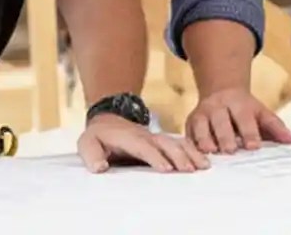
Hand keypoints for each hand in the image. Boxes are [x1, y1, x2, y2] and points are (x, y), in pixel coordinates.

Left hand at [77, 114, 209, 173]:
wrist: (107, 121)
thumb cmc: (98, 137)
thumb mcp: (87, 144)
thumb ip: (91, 156)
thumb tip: (100, 167)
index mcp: (127, 137)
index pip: (143, 146)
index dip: (154, 157)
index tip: (166, 169)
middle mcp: (144, 135)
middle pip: (164, 143)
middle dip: (178, 156)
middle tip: (190, 170)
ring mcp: (154, 137)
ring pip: (175, 142)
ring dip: (190, 153)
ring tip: (203, 166)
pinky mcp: (161, 141)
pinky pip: (179, 143)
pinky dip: (193, 150)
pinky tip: (204, 160)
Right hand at [185, 87, 290, 153]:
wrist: (220, 91)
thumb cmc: (245, 109)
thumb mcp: (261, 112)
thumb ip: (275, 126)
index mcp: (237, 103)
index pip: (244, 118)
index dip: (249, 132)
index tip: (253, 146)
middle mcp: (217, 107)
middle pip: (220, 121)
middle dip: (225, 136)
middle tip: (230, 150)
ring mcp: (202, 114)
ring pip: (200, 126)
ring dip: (204, 139)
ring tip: (209, 153)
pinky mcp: (189, 122)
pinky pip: (188, 133)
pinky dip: (190, 144)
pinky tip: (194, 156)